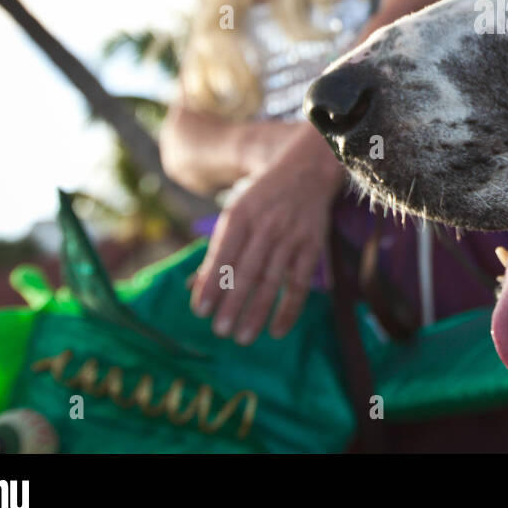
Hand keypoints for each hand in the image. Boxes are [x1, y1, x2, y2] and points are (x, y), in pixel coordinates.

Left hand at [189, 126, 344, 343]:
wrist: (307, 170)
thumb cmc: (262, 197)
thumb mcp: (236, 211)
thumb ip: (218, 248)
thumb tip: (195, 287)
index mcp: (240, 214)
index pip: (223, 254)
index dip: (212, 284)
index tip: (200, 311)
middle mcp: (266, 225)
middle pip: (247, 271)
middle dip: (232, 304)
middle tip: (220, 331)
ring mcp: (291, 236)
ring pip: (273, 280)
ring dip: (257, 312)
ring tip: (243, 337)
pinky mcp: (312, 246)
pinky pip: (300, 283)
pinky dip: (289, 309)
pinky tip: (277, 329)